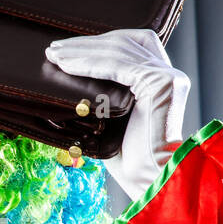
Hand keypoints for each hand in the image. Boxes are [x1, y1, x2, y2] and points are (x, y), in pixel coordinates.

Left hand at [44, 28, 189, 200]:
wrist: (149, 181)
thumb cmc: (129, 161)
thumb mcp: (110, 121)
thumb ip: (100, 99)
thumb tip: (66, 87)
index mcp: (160, 80)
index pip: (129, 46)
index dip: (97, 43)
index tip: (66, 49)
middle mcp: (168, 73)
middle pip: (123, 42)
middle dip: (86, 44)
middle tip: (54, 49)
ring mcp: (168, 76)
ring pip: (118, 50)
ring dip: (82, 51)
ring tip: (55, 56)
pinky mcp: (162, 83)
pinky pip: (119, 64)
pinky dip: (91, 63)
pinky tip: (68, 66)